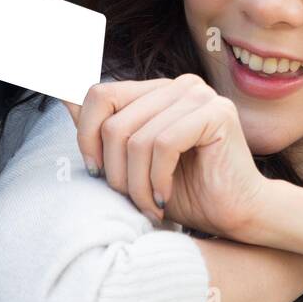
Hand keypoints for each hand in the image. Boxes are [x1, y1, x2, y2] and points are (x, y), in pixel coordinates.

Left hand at [62, 74, 266, 240]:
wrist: (238, 216)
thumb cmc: (188, 193)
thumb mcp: (133, 164)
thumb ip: (104, 130)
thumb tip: (64, 96)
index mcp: (159, 92)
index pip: (99, 95)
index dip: (87, 136)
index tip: (98, 173)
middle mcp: (180, 85)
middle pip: (114, 120)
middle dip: (114, 170)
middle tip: (129, 199)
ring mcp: (200, 96)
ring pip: (136, 137)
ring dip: (135, 182)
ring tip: (148, 205)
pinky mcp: (217, 113)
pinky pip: (163, 144)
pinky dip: (156, 179)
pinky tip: (165, 197)